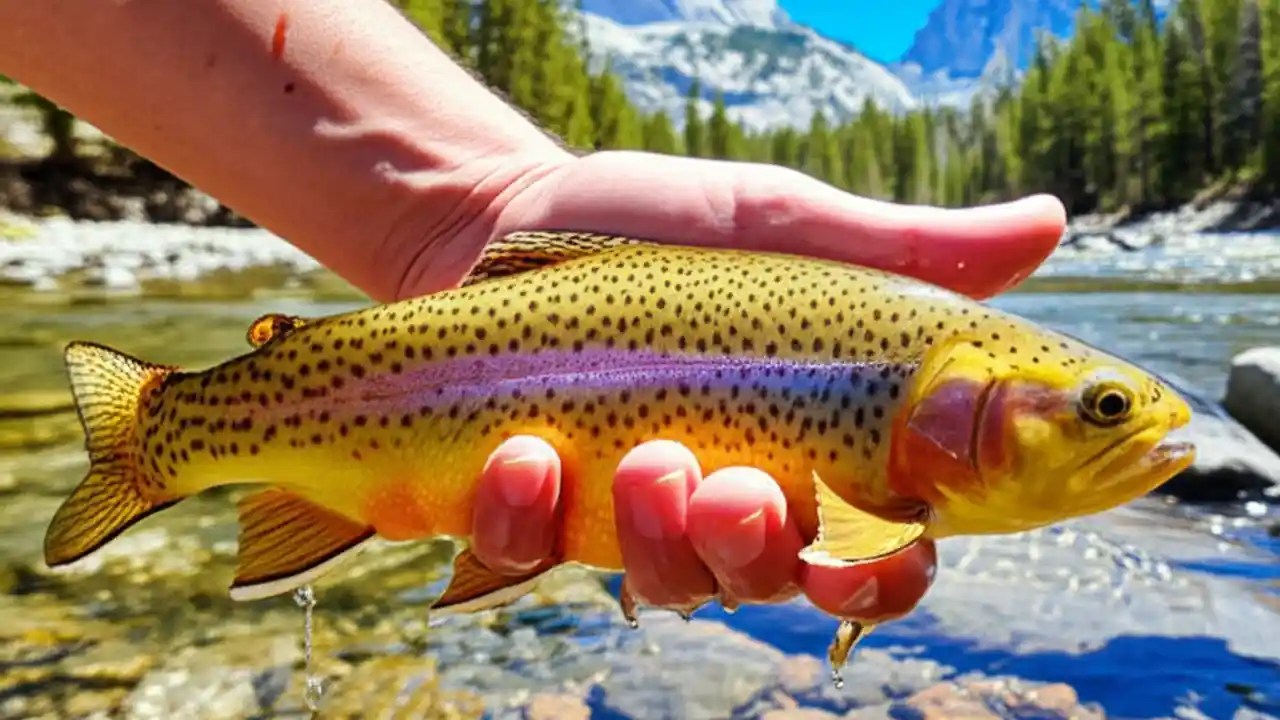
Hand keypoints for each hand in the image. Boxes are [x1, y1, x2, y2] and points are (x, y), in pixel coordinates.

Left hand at [434, 150, 1064, 622]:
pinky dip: (530, 516)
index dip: (882, 573)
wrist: (499, 220)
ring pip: (670, 583)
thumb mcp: (782, 225)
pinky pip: (531, 553)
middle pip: (777, 583)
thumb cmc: (658, 231)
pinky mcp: (527, 512)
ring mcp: (625, 516)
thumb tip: (1052, 224)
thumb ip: (907, 248)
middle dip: (760, 552)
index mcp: (811, 450)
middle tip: (736, 486)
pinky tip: (524, 452)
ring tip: (642, 455)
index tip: (857, 551)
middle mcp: (728, 502)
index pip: (880, 549)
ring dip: (662, 537)